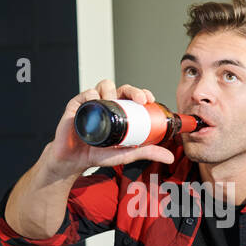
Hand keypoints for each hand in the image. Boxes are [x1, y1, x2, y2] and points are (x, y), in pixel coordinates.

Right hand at [45, 80, 177, 181]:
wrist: (76, 159)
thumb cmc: (100, 153)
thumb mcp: (128, 153)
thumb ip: (147, 152)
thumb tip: (170, 157)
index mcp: (120, 112)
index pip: (132, 96)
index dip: (141, 93)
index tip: (149, 99)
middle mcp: (108, 105)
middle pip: (121, 88)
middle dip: (133, 90)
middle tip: (141, 100)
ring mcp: (93, 104)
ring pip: (104, 86)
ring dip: (113, 91)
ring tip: (115, 105)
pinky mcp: (77, 106)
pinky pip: (86, 94)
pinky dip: (93, 95)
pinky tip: (97, 102)